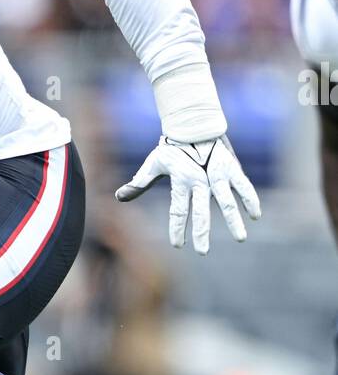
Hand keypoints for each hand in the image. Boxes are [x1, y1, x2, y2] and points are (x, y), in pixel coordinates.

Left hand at [115, 135, 260, 254]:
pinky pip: (243, 186)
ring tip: (240, 238)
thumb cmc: (172, 147)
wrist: (194, 122)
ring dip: (234, 220)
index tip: (178, 244)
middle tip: (203, 252)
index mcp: (180, 180)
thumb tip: (119, 196)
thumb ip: (140, 182)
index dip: (177, 228)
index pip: (177, 210)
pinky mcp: (232, 168)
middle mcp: (200, 179)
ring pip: (227, 201)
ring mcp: (218, 174)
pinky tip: (255, 215)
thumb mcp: (154, 163)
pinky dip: (250, 199)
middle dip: (201, 232)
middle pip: (201, 211)